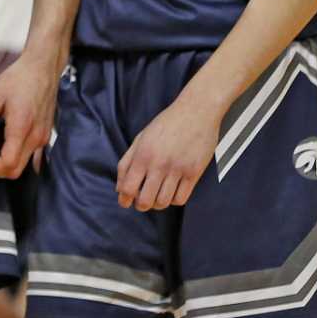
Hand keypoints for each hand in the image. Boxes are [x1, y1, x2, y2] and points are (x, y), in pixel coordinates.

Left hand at [0, 49, 59, 177]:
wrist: (42, 68)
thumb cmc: (20, 79)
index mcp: (22, 129)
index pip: (9, 163)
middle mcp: (36, 137)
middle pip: (17, 170)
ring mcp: (43, 136)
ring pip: (25, 163)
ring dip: (7, 163)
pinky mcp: (45, 133)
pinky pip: (31, 153)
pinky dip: (17, 155)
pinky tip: (5, 143)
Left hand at [116, 95, 221, 210]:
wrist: (196, 112)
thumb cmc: (166, 124)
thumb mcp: (140, 138)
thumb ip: (127, 162)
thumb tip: (120, 187)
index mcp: (143, 155)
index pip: (128, 187)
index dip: (124, 199)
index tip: (124, 202)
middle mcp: (159, 164)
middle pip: (145, 200)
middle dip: (140, 205)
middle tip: (140, 202)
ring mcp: (178, 170)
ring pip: (163, 202)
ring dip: (157, 204)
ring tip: (156, 197)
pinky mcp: (195, 173)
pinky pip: (181, 198)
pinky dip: (173, 200)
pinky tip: (171, 192)